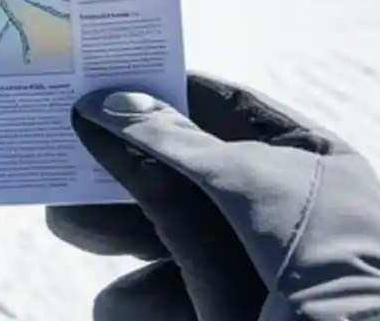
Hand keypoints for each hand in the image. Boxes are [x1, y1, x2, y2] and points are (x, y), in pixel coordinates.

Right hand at [47, 75, 379, 320]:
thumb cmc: (315, 258)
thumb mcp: (239, 183)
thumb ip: (168, 142)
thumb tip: (103, 101)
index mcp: (310, 162)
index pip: (229, 109)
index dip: (169, 92)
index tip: (111, 80)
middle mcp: (285, 210)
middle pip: (185, 173)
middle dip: (124, 168)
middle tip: (70, 151)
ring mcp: (259, 268)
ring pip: (168, 235)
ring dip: (113, 227)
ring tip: (63, 219)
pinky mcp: (232, 311)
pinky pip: (168, 292)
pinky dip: (137, 297)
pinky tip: (115, 305)